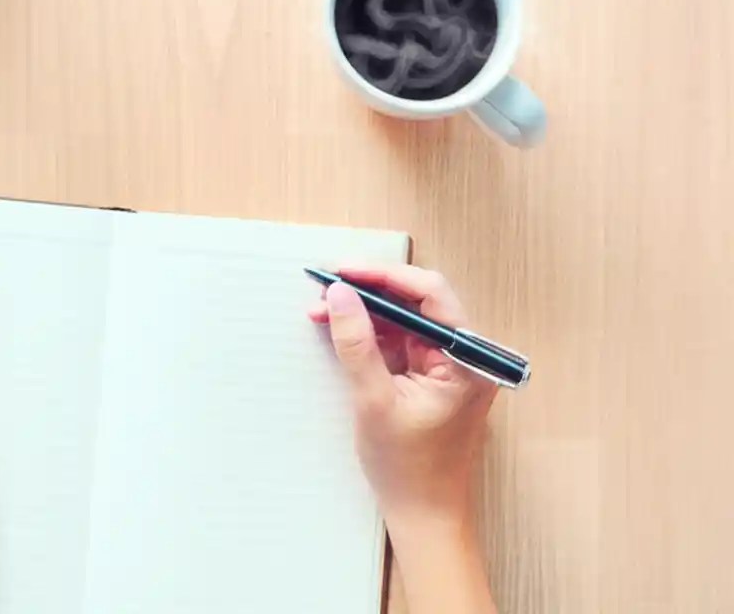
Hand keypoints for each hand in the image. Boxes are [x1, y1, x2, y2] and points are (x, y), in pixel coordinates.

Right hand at [309, 266, 497, 613]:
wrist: (426, 516)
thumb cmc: (409, 469)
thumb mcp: (374, 401)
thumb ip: (356, 344)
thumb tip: (338, 296)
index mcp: (466, 360)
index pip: (430, 294)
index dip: (384, 276)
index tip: (343, 272)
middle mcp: (466, 357)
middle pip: (418, 303)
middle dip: (370, 292)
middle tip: (326, 286)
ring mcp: (450, 368)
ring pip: (406, 321)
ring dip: (367, 313)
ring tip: (323, 309)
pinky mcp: (433, 379)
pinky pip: (402, 344)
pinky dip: (372, 335)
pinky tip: (341, 330)